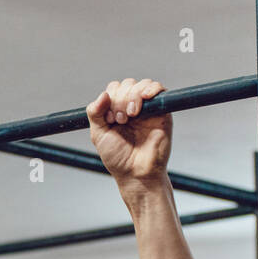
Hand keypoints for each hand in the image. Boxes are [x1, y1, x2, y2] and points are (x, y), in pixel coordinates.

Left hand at [86, 78, 171, 193]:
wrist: (136, 173)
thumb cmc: (118, 158)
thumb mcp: (98, 134)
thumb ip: (95, 113)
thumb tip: (103, 94)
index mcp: (117, 110)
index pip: (114, 89)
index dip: (110, 98)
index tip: (110, 119)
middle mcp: (132, 107)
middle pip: (127, 85)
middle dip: (121, 99)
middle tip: (120, 120)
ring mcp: (148, 109)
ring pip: (142, 85)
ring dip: (133, 96)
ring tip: (131, 115)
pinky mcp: (162, 113)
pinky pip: (160, 90)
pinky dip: (151, 89)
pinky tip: (144, 98)